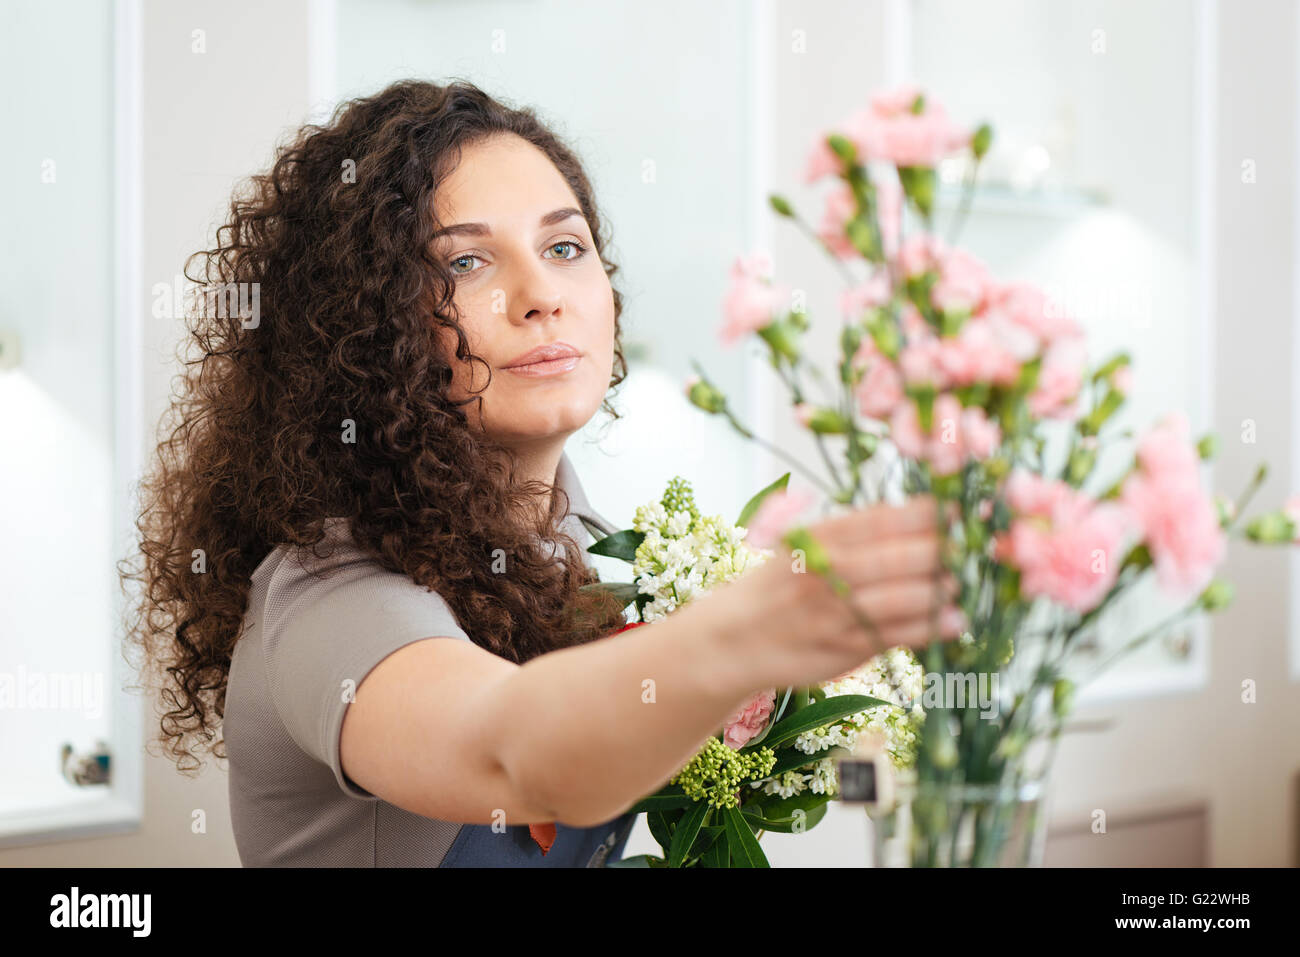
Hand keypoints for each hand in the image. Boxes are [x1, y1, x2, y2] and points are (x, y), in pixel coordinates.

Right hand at [716, 495, 958, 689]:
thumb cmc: (779, 585)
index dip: (926, 514)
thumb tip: (920, 516)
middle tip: (971, 547)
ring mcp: (834, 612)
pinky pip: (894, 635)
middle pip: (896, 557)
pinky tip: (952, 620)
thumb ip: (854, 532)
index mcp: (818, 537)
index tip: (957, 509)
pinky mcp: (842, 648)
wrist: (732, 638)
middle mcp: (826, 571)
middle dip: (941, 551)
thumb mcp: (803, 543)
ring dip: (940, 590)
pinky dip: (928, 628)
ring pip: (900, 598)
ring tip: (963, 583)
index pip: (881, 519)